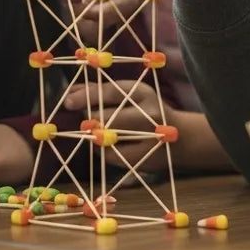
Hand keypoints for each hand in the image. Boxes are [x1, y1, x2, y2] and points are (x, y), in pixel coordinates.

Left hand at [63, 79, 185, 167]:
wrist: (182, 138)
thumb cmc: (147, 112)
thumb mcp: (130, 95)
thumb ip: (101, 92)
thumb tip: (70, 93)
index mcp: (142, 92)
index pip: (108, 92)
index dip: (85, 96)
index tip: (68, 101)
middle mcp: (147, 112)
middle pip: (106, 116)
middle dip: (91, 118)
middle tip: (88, 120)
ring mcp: (148, 137)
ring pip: (107, 137)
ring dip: (95, 135)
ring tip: (98, 132)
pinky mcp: (144, 157)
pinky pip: (110, 155)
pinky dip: (102, 151)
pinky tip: (106, 146)